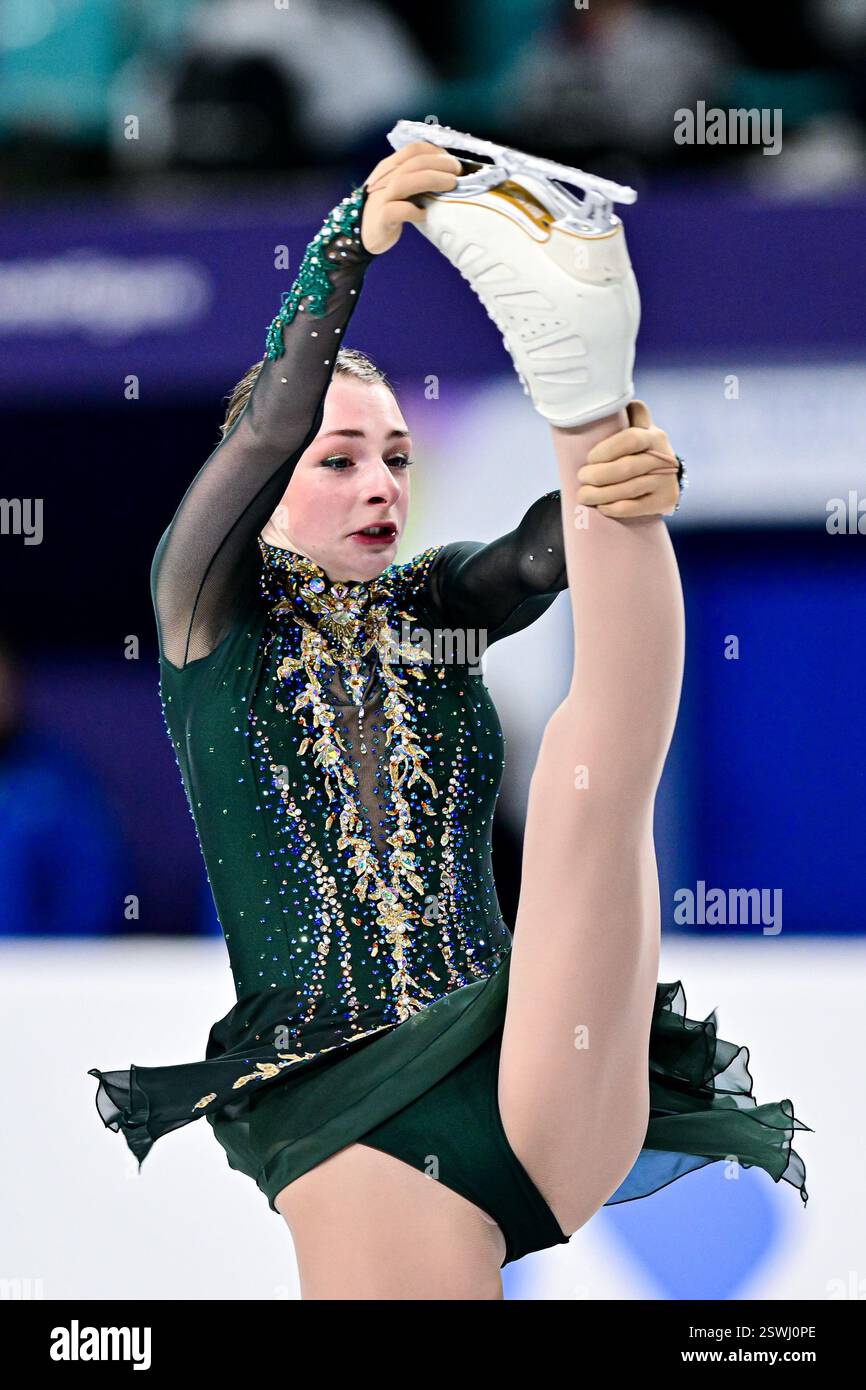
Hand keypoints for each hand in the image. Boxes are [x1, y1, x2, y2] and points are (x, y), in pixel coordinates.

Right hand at [360, 140, 461, 254]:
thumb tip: (448, 174)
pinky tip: (425, 214)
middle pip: (414, 162)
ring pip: (405, 181)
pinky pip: (398, 210)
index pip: (414, 149)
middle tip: (458, 174)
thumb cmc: (387, 210)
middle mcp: (385, 178)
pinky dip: (414, 210)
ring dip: (432, 180)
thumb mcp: (400, 189)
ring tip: (450, 185)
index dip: (437, 152)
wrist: (360, 233)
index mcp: (390, 167)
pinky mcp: (381, 218)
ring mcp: (382, 197)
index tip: (453, 163)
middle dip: (441, 164)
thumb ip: (416, 179)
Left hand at [576, 400, 679, 516]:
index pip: (631, 439)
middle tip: (581, 477)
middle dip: (599, 474)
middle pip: (628, 467)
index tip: (589, 458)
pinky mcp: (665, 500)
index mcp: (653, 435)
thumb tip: (586, 404)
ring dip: (601, 494)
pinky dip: (615, 508)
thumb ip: (620, 418)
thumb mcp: (634, 430)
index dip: (607, 449)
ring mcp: (667, 479)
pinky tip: (601, 507)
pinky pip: (636, 507)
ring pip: (630, 488)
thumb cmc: (636, 451)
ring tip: (583, 495)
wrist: (663, 479)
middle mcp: (664, 456)